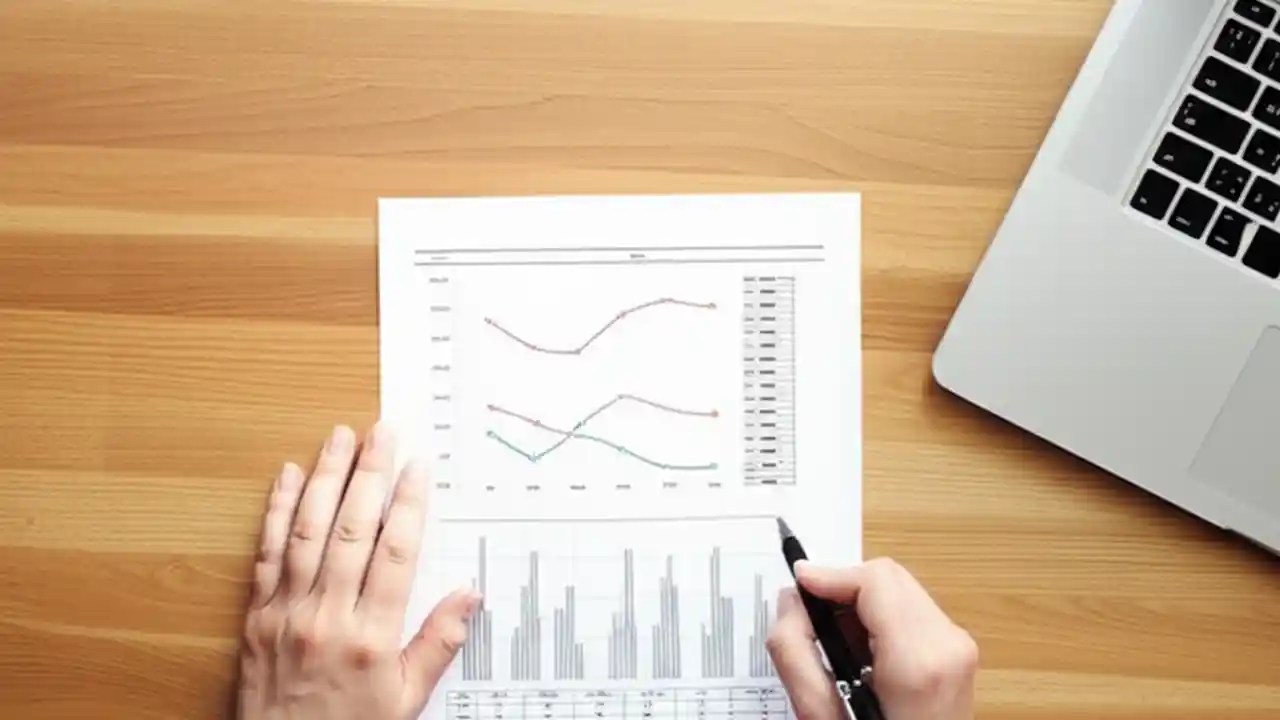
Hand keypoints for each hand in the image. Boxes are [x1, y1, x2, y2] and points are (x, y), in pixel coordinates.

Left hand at [237, 423, 478, 719]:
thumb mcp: (406, 700)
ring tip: (338, 439)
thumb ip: (437, 645)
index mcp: (370, 638)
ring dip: (325, 479)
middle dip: (368, 474)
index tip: (418, 468)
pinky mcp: (256, 617)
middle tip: (381, 433)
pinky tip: (288, 478)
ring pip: (308, 532)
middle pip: (352, 530)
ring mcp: (287, 613)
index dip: (408, 505)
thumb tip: (468, 596)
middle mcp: (327, 617)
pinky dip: (278, 512)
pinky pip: (268, 554)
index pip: (395, 554)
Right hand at [766, 558, 977, 719]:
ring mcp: (958, 645)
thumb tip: (792, 600)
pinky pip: (909, 610)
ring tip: (839, 649)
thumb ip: (796, 652)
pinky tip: (863, 655)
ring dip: (859, 607)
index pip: (874, 579)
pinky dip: (877, 620)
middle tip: (812, 626)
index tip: (798, 588)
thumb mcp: (822, 717)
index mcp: (918, 660)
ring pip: (897, 590)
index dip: (830, 576)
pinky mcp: (955, 650)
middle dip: (842, 591)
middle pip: (886, 577)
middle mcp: (948, 643)